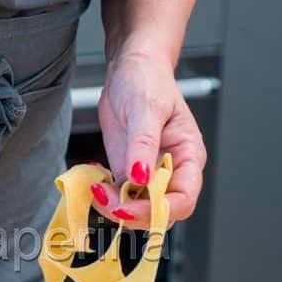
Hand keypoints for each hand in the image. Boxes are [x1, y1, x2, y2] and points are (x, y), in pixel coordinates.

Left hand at [93, 50, 206, 228]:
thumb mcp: (146, 108)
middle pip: (159, 211)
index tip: (129, 206)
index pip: (183, 199)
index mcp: (188, 157)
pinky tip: (93, 182)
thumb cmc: (148, 80)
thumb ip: (143, 145)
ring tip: (96, 190)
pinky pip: (118, 195)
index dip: (157, 210)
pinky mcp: (127, 170)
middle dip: (132, 213)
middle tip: (105, 200)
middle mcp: (171, 170)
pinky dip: (104, 196)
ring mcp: (147, 173)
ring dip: (114, 206)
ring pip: (136, 208)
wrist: (130, 68)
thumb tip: (141, 178)